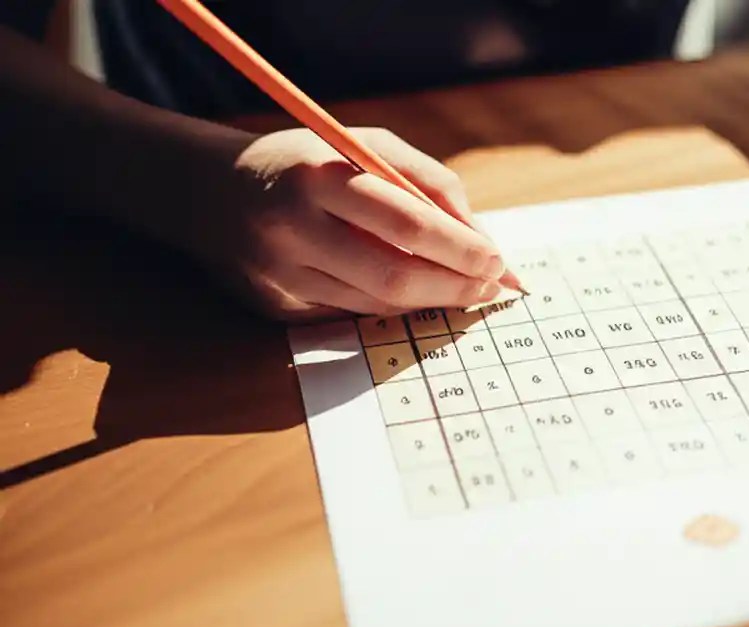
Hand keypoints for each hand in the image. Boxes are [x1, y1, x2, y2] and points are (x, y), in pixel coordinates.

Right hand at [193, 128, 504, 320]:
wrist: (207, 190)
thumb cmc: (307, 162)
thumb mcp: (362, 145)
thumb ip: (426, 180)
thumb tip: (478, 234)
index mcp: (317, 175)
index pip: (406, 222)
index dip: (460, 248)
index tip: (497, 260)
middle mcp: (293, 226)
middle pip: (394, 275)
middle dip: (454, 286)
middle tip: (489, 286)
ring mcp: (279, 273)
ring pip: (375, 303)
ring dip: (429, 301)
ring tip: (464, 289)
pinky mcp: (274, 306)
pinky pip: (350, 315)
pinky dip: (390, 306)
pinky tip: (414, 294)